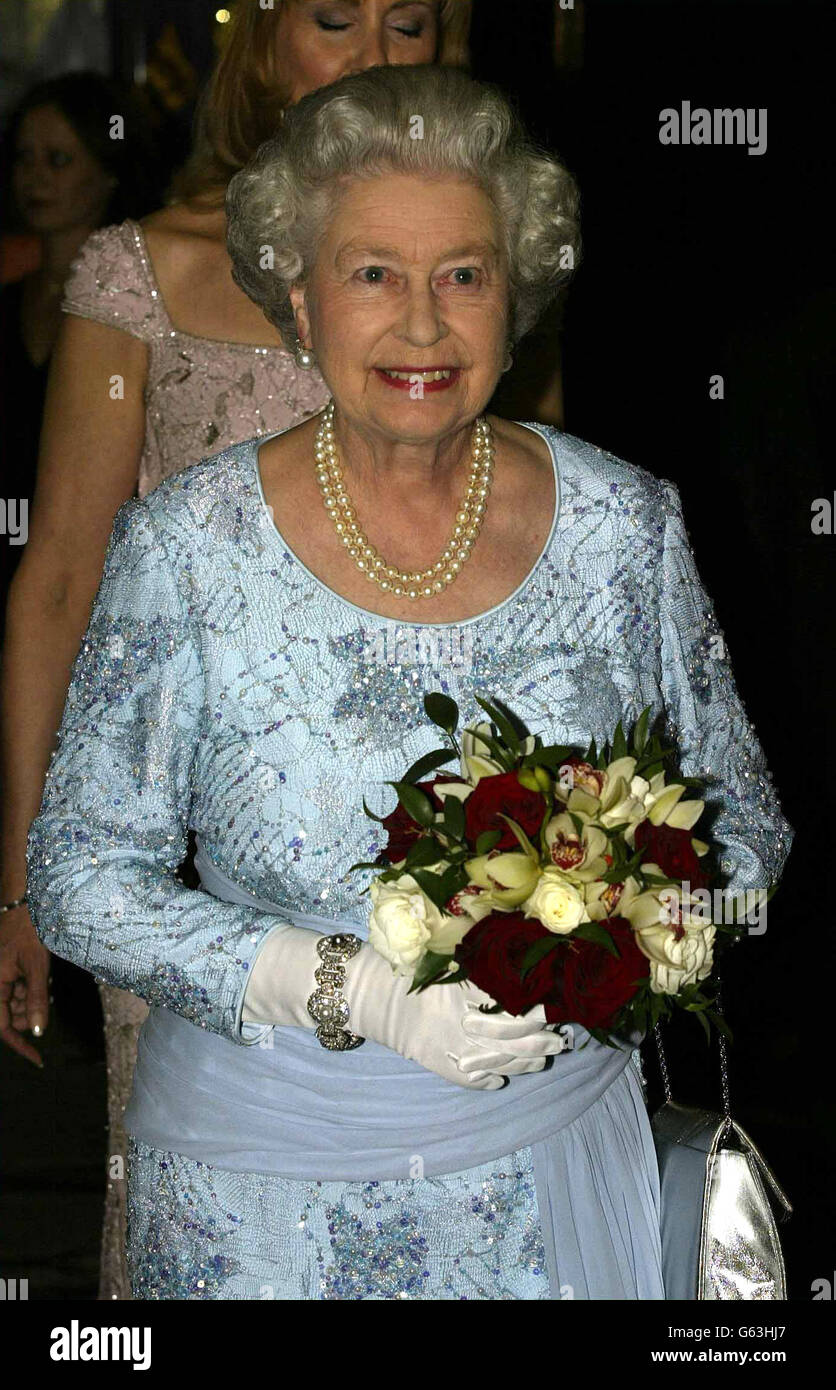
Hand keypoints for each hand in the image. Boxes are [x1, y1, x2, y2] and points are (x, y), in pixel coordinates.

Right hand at [0, 903, 49, 1065]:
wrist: (25, 902)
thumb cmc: (29, 930)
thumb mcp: (37, 966)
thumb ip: (37, 999)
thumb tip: (39, 1032)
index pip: (2, 1027)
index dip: (20, 1045)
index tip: (39, 1059)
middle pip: (12, 1016)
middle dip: (31, 1012)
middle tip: (46, 990)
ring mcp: (0, 978)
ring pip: (19, 1003)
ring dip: (34, 998)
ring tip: (42, 974)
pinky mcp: (7, 971)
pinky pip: (21, 989)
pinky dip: (33, 987)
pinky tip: (40, 971)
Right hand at [243, 927, 566, 1089]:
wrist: (370, 995)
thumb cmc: (409, 966)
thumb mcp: (444, 952)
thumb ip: (477, 951)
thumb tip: (523, 942)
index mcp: (463, 991)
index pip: (511, 1002)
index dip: (537, 1007)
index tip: (556, 1005)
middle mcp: (461, 1023)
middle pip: (513, 1035)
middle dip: (542, 1038)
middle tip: (562, 1037)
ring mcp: (453, 1049)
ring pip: (501, 1061)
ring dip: (527, 1060)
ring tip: (546, 1056)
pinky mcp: (442, 1067)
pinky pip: (477, 1079)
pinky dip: (495, 1079)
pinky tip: (510, 1075)